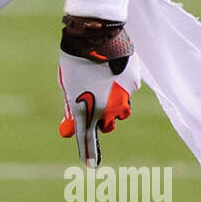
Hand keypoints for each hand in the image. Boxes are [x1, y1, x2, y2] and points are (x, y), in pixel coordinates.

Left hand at [57, 15, 140, 166]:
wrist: (93, 33)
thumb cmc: (73, 60)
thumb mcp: (67, 87)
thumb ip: (71, 108)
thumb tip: (69, 128)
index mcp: (87, 111)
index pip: (87, 140)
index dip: (88, 154)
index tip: (90, 167)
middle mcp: (108, 109)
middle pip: (106, 126)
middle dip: (101, 121)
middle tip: (92, 106)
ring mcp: (124, 97)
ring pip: (121, 111)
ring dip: (113, 105)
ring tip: (101, 85)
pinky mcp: (133, 83)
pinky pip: (127, 91)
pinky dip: (120, 86)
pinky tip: (110, 70)